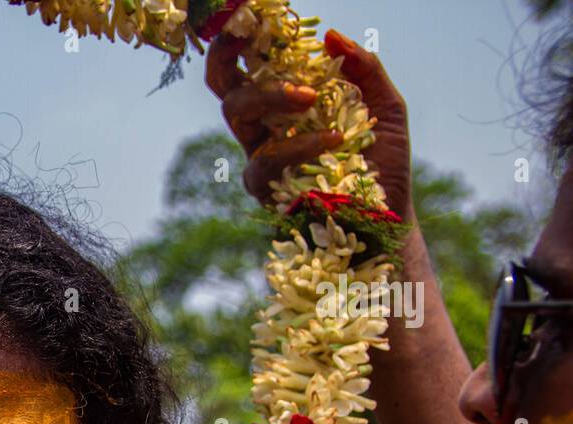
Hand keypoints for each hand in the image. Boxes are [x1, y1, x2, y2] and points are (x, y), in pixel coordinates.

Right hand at [206, 29, 412, 221]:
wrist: (386, 215)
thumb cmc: (382, 161)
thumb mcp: (385, 106)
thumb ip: (365, 69)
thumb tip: (330, 37)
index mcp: (286, 103)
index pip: (249, 66)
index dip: (239, 39)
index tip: (246, 13)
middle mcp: (264, 127)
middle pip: (226, 85)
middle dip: (229, 57)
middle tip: (248, 39)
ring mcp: (259, 156)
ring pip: (236, 111)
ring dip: (270, 94)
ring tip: (311, 97)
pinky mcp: (263, 187)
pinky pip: (266, 158)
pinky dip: (300, 144)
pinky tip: (331, 140)